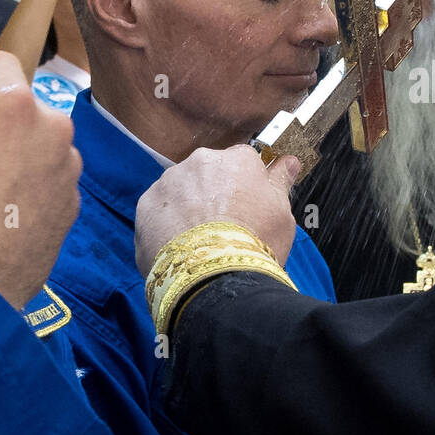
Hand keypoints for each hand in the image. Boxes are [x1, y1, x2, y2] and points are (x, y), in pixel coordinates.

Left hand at [134, 145, 300, 277]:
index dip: (246, 186)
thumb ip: (280, 182)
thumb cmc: (255, 242)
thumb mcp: (282, 213)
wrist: (213, 275)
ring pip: (182, 191)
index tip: (248, 206)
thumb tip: (288, 162)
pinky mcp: (146, 205)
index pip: (243, 162)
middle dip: (215, 195)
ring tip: (199, 242)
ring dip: (189, 208)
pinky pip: (159, 211)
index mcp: (238, 159)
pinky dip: (167, 225)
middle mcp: (201, 161)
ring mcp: (170, 182)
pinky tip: (180, 248)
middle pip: (209, 174)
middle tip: (224, 227)